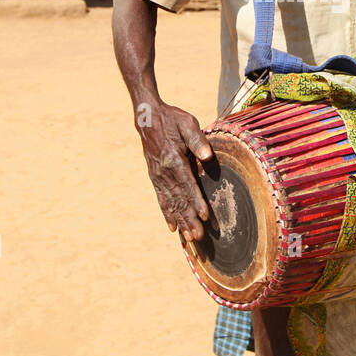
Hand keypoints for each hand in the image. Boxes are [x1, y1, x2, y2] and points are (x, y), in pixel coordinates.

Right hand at [135, 100, 214, 239]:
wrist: (147, 117)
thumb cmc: (172, 119)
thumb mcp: (187, 123)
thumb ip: (197, 140)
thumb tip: (207, 156)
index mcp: (174, 159)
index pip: (187, 184)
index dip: (196, 201)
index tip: (205, 216)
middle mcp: (164, 172)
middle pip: (179, 199)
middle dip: (189, 219)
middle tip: (199, 236)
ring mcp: (158, 176)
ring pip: (170, 203)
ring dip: (180, 221)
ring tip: (189, 238)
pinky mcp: (155, 177)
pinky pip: (161, 199)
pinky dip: (167, 214)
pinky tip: (172, 228)